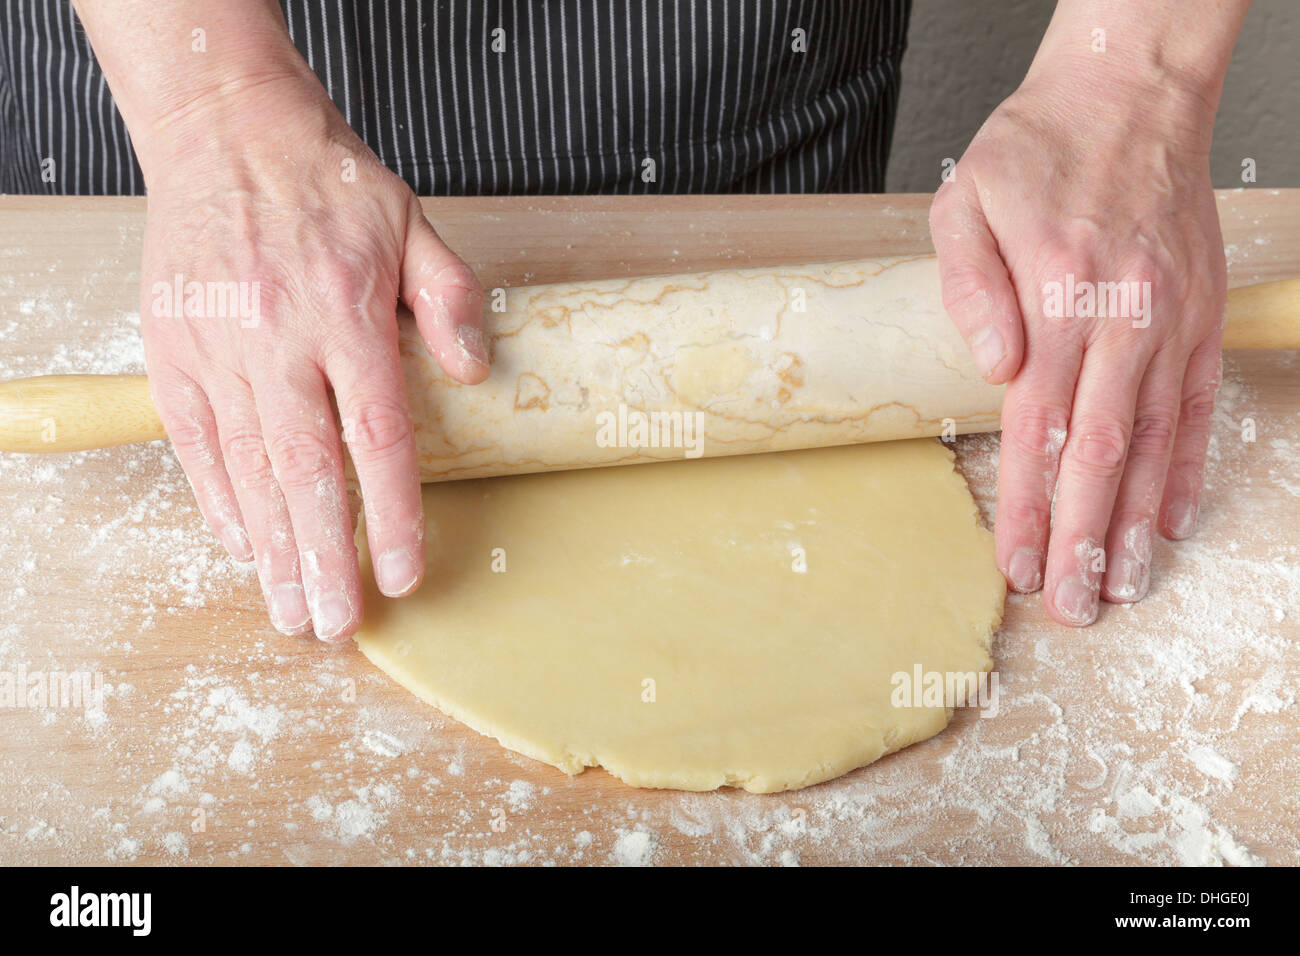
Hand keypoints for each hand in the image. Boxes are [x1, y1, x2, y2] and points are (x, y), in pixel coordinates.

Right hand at [139, 75, 486, 639]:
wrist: (225, 131)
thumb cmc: (328, 183)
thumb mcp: (414, 224)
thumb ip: (451, 298)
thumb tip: (473, 373)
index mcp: (347, 312)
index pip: (377, 436)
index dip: (392, 515)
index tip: (404, 573)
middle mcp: (277, 339)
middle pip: (305, 470)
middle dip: (323, 558)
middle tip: (338, 626)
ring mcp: (216, 348)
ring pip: (246, 469)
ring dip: (269, 549)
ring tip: (290, 611)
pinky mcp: (172, 351)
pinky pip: (195, 443)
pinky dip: (217, 501)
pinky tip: (241, 548)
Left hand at [930, 57, 1225, 625]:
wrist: (1129, 92)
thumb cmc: (1039, 149)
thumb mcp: (968, 200)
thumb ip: (972, 288)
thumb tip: (994, 368)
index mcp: (1059, 296)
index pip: (1039, 425)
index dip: (1028, 504)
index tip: (1018, 565)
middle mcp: (1124, 318)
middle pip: (1101, 451)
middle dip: (1083, 538)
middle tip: (1074, 606)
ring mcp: (1172, 320)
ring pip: (1154, 441)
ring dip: (1135, 521)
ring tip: (1125, 586)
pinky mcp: (1200, 314)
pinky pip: (1197, 404)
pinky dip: (1187, 465)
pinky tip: (1172, 518)